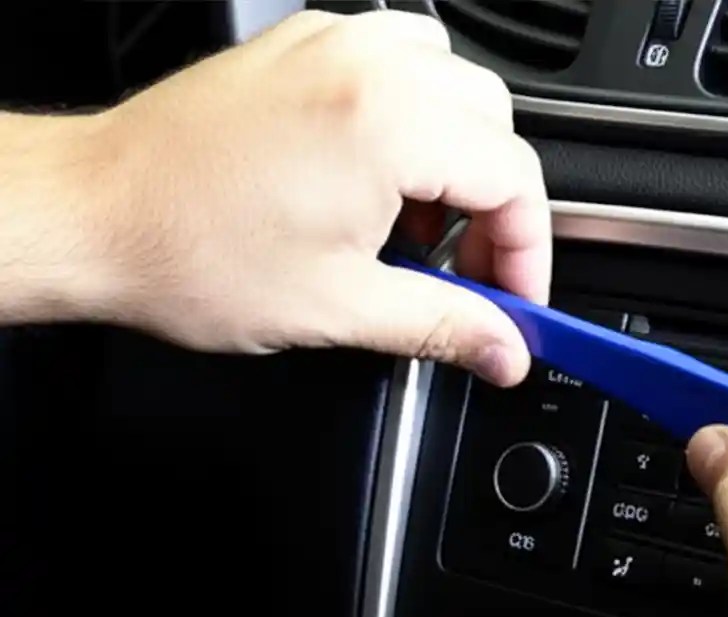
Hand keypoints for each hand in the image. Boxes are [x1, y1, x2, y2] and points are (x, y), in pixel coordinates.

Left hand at [81, 10, 549, 383]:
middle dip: (496, 207)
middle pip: (496, 126)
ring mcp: (332, 47)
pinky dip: (411, 112)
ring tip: (418, 221)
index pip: (514, 179)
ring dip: (459, 153)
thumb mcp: (336, 308)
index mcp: (387, 126)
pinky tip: (380, 170)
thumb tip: (504, 349)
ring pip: (453, 82)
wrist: (91, 214)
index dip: (529, 252)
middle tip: (469, 272)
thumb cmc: (185, 249)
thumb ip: (444, 327)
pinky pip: (395, 57)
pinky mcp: (301, 48)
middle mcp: (366, 68)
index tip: (516, 299)